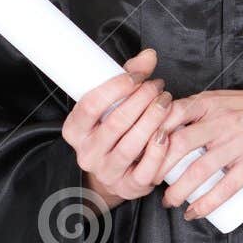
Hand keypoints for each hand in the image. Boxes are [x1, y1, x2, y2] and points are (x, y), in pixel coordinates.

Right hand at [61, 46, 174, 209]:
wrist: (112, 174)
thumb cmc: (112, 131)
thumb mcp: (111, 104)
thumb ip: (128, 78)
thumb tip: (149, 55)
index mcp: (75, 130)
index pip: (90, 105)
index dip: (116, 87)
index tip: (137, 76)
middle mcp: (87, 153)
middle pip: (115, 123)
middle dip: (141, 100)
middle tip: (158, 87)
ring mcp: (107, 172)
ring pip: (131, 146)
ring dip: (153, 120)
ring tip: (166, 102)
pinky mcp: (128, 187)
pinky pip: (145, 169)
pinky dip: (159, 150)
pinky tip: (168, 132)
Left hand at [155, 83, 242, 223]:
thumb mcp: (228, 98)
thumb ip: (202, 110)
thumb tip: (168, 128)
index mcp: (211, 101)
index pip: (170, 116)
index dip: (150, 136)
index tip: (140, 153)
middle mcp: (222, 120)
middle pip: (177, 145)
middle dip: (157, 168)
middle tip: (147, 182)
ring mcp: (239, 142)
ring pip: (198, 170)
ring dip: (178, 191)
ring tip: (169, 202)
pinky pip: (225, 188)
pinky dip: (205, 204)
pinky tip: (194, 213)